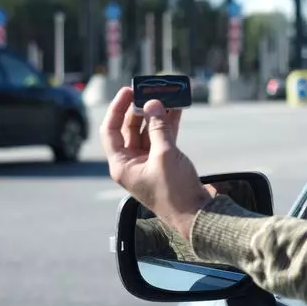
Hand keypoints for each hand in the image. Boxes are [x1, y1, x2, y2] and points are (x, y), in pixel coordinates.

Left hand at [100, 87, 211, 238]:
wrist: (195, 214)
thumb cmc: (175, 192)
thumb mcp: (165, 156)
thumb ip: (158, 128)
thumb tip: (153, 105)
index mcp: (122, 165)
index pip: (111, 130)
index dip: (117, 108)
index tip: (128, 91)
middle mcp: (132, 162)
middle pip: (130, 128)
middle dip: (140, 109)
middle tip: (151, 91)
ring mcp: (148, 162)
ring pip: (148, 130)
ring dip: (157, 114)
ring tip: (166, 96)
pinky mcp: (163, 162)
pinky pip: (162, 137)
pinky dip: (168, 124)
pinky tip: (177, 109)